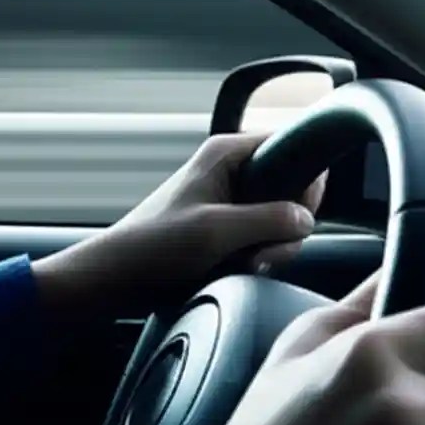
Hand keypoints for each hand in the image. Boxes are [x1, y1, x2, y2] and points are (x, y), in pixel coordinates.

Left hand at [32, 133, 323, 319]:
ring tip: (245, 264)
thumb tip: (306, 219)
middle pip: (292, 191)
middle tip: (263, 252)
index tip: (299, 216)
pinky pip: (264, 238)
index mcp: (227, 153)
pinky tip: (240, 268)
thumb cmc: (154, 245)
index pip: (291, 147)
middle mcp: (233, 171)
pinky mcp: (228, 228)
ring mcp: (232, 202)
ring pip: (280, 220)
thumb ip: (268, 219)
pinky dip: (260, 257)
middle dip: (286, 227)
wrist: (118, 277)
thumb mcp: (216, 231)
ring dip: (272, 248)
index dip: (305, 182)